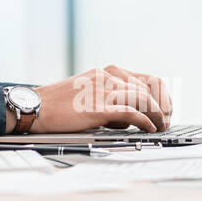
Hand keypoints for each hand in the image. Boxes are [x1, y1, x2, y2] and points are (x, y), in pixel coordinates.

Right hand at [28, 65, 171, 133]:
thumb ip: (110, 98)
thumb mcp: (88, 92)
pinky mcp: (96, 107)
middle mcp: (106, 76)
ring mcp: (101, 90)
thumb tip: (132, 117)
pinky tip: (148, 129)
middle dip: (163, 106)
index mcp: (105, 71)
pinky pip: (130, 112)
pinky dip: (145, 121)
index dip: (162, 95)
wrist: (34, 108)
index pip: (147, 79)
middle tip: (166, 121)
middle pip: (149, 88)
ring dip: (157, 115)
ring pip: (143, 99)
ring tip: (160, 127)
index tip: (167, 110)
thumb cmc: (58, 104)